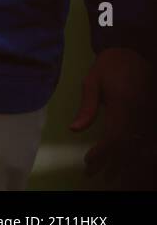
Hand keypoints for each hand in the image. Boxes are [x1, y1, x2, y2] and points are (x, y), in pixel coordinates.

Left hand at [70, 47, 156, 187]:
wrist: (134, 50)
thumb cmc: (109, 65)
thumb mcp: (92, 82)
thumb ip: (86, 107)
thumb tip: (75, 129)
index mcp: (123, 106)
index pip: (115, 139)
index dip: (102, 154)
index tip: (89, 163)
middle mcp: (140, 114)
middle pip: (128, 147)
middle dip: (110, 164)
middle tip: (92, 173)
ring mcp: (148, 115)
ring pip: (139, 146)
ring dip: (124, 162)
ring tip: (107, 173)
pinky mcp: (151, 114)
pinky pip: (146, 138)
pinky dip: (136, 151)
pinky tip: (126, 160)